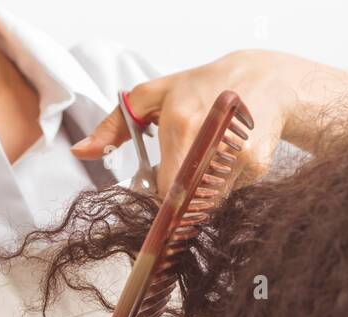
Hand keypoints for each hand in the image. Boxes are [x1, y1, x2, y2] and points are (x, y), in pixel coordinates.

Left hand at [70, 50, 347, 192]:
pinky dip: (220, 189)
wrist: (266, 80)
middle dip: (177, 203)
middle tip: (176, 187)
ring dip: (199, 196)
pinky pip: (228, 196)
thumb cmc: (202, 87)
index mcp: (183, 123)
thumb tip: (81, 151)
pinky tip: (224, 163)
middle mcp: (213, 142)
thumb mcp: (155, 95)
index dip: (158, 202)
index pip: (165, 189)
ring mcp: (239, 158)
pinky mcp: (257, 168)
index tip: (155, 204)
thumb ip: (113, 125)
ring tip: (201, 166)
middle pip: (186, 202)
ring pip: (207, 203)